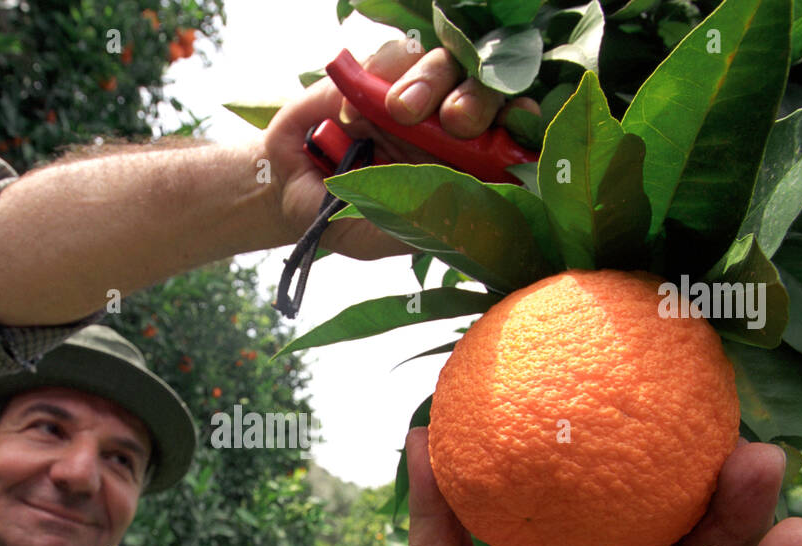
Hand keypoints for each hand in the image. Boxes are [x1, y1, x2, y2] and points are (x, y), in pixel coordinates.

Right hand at [261, 38, 539, 260]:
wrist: (284, 193)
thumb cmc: (340, 217)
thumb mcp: (382, 235)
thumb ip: (425, 223)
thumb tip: (479, 215)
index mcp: (457, 163)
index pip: (504, 134)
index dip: (517, 126)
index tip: (515, 134)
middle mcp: (440, 124)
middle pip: (481, 90)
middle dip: (476, 100)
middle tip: (457, 121)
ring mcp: (409, 95)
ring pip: (442, 64)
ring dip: (428, 82)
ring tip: (400, 111)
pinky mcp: (374, 73)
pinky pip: (395, 54)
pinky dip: (380, 75)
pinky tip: (354, 115)